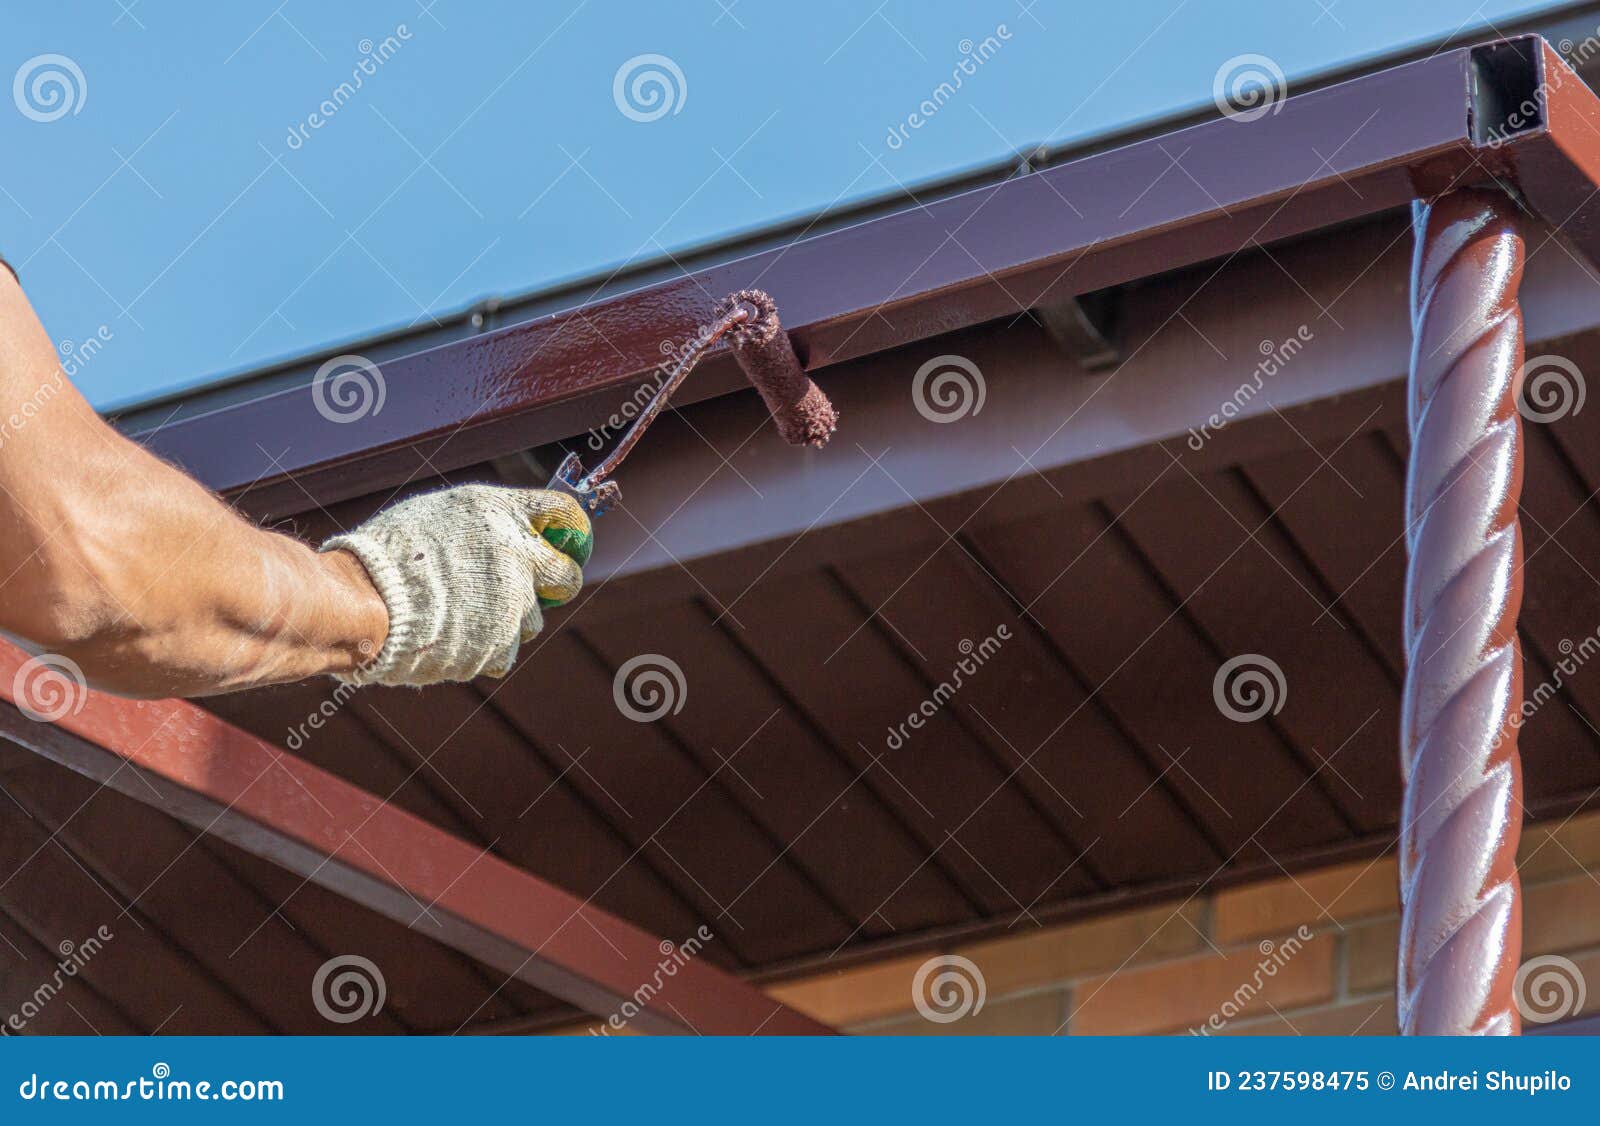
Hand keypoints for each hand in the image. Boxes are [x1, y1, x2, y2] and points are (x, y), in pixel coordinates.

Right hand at [322, 484, 590, 685]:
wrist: (362, 600)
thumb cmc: (387, 552)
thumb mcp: (437, 515)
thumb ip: (482, 526)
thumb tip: (512, 534)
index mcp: (502, 514)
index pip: (564, 514)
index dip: (569, 530)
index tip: (564, 542)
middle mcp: (517, 557)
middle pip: (567, 576)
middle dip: (556, 584)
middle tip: (532, 589)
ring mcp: (511, 604)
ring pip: (533, 620)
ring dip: (510, 620)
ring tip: (464, 613)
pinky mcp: (497, 645)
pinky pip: (506, 652)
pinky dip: (485, 648)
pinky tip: (454, 636)